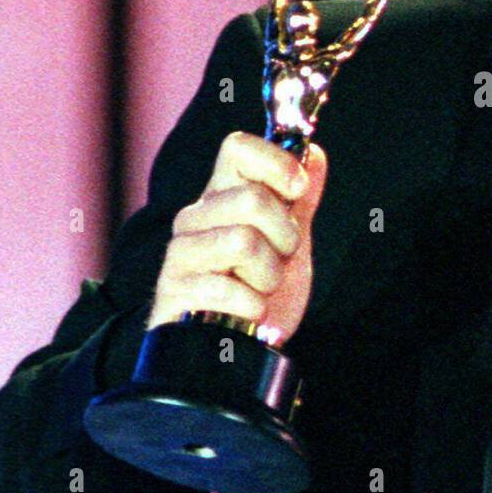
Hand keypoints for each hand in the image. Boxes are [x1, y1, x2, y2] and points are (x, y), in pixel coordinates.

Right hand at [148, 131, 327, 346]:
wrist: (230, 345)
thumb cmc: (254, 285)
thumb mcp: (287, 240)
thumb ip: (300, 199)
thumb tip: (317, 155)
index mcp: (222, 195)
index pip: (238, 147)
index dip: (276, 163)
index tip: (298, 189)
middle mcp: (195, 217)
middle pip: (252, 200)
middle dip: (284, 237)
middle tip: (279, 259)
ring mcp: (181, 254)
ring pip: (243, 242)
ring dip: (268, 275)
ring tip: (259, 287)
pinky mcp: (174, 292)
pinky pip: (228, 289)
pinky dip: (252, 305)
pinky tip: (247, 311)